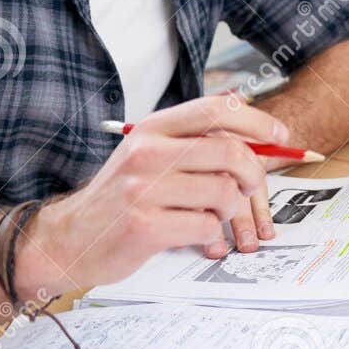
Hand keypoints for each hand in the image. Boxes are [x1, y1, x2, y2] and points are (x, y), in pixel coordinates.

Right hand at [18, 95, 286, 296]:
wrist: (67, 240)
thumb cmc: (121, 198)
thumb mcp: (149, 155)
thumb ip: (195, 142)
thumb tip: (260, 138)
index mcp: (152, 129)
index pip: (217, 109)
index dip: (258, 121)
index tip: (281, 136)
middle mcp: (146, 152)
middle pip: (231, 151)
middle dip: (254, 173)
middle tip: (251, 186)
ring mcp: (143, 189)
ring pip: (225, 192)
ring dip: (230, 208)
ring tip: (212, 214)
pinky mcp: (145, 226)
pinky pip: (207, 225)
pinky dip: (211, 233)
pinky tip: (194, 234)